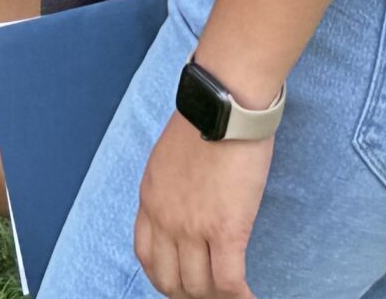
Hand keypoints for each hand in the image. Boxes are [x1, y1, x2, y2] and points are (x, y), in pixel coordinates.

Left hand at [133, 114, 269, 298]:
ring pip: (199, 287)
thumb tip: (186, 204)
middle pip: (170, 280)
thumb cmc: (206, 120)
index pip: (146, 256)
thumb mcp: (168, 156)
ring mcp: (192, 227)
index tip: (180, 285)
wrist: (224, 105)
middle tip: (210, 296)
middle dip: (189, 295)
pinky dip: (240, 298)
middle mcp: (165, 218)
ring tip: (234, 297)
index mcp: (150, 199)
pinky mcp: (226, 229)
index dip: (164, 278)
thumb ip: (171, 187)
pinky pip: (228, 281)